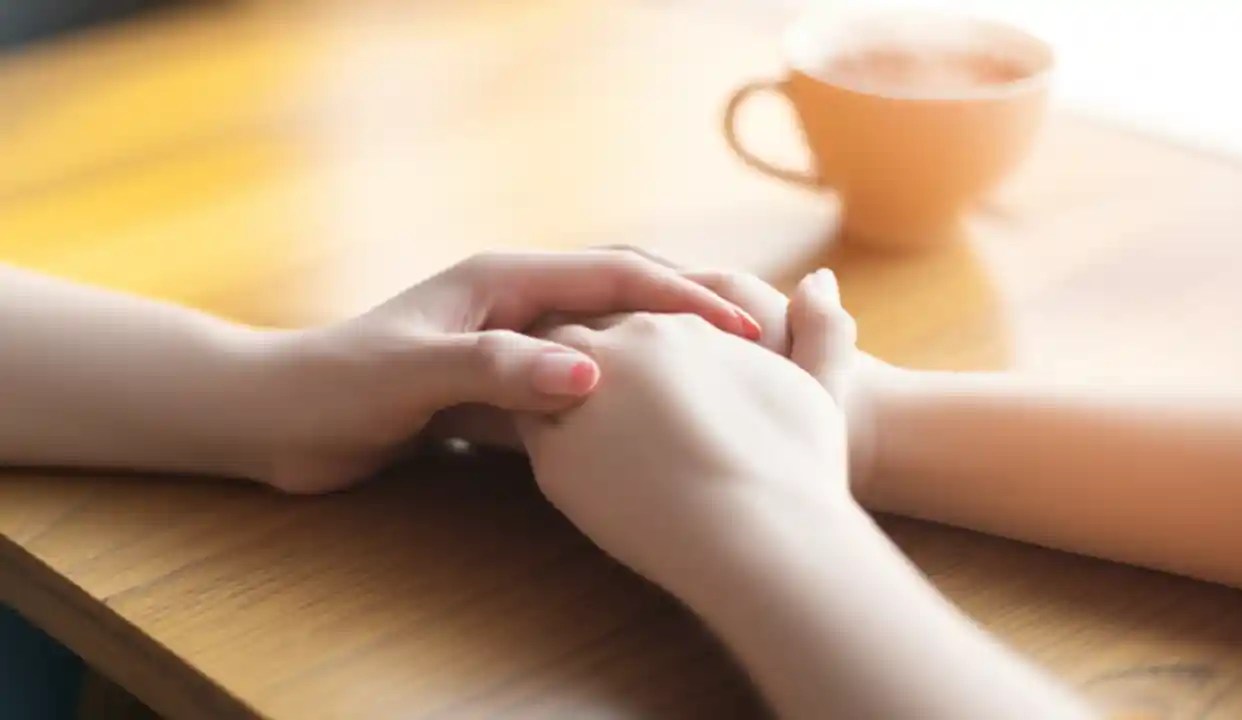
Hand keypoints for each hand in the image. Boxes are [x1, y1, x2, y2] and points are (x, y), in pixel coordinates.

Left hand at [254, 250, 760, 493]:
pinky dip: (619, 387)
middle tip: (753, 346)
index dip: (681, 297)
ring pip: (605, 333)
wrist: (277, 420)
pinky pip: (576, 376)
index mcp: (502, 279)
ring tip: (721, 379)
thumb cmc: (334, 389)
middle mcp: (513, 300)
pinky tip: (648, 418)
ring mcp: (507, 340)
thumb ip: (498, 369)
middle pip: (622, 292)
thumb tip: (591, 369)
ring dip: (659, 349)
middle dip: (687, 312)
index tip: (742, 329)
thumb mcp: (415, 375)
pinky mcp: (497, 381)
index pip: (615, 272)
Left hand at [515, 269, 857, 595]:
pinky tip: (558, 456)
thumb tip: (821, 280)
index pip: (630, 310)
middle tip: (571, 377)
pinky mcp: (555, 460)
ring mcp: (581, 401)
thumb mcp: (821, 388)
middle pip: (576, 330)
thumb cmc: (800, 466)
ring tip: (555, 409)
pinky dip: (537, 435)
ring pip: (543, 377)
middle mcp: (621, 350)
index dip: (629, 336)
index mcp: (675, 327)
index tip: (634, 363)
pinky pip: (529, 434)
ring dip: (545, 386)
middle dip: (572, 348)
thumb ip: (823, 332)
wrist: (764, 536)